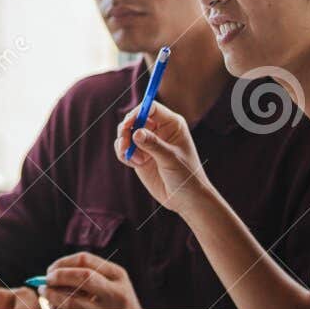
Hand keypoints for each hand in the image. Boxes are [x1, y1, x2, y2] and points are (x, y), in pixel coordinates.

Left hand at [43, 252, 142, 308]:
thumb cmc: (115, 306)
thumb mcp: (111, 284)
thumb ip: (87, 275)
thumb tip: (51, 273)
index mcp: (118, 275)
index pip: (85, 259)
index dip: (63, 262)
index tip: (51, 269)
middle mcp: (116, 293)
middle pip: (82, 277)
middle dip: (58, 276)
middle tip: (46, 281)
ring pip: (74, 301)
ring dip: (53, 296)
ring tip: (46, 294)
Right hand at [114, 100, 212, 214]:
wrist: (186, 199)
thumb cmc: (186, 176)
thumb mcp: (170, 159)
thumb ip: (153, 144)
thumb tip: (135, 132)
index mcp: (172, 124)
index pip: (151, 108)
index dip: (138, 112)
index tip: (128, 123)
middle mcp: (158, 130)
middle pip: (134, 118)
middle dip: (126, 129)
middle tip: (125, 143)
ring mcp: (147, 143)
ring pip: (126, 133)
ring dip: (123, 143)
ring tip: (130, 157)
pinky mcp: (139, 155)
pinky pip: (123, 148)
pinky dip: (123, 154)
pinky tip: (133, 164)